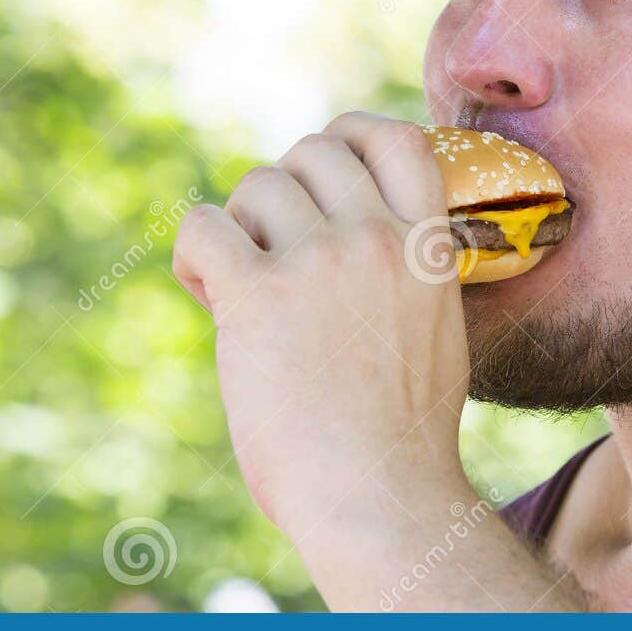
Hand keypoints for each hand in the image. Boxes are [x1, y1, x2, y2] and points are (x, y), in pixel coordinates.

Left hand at [172, 112, 472, 553]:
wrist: (378, 495)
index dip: (351, 135)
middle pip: (314, 151)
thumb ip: (407, 273)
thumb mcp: (437, 329)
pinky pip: (203, 227)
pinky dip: (194, 255)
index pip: (395, 138)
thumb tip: (366, 238)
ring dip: (239, 225)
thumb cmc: (403, 435)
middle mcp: (376, 239)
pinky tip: (208, 294)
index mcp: (426, 247)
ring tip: (240, 283)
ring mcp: (319, 262)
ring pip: (256, 185)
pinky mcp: (258, 294)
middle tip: (272, 243)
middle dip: (284, 186)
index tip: (328, 163)